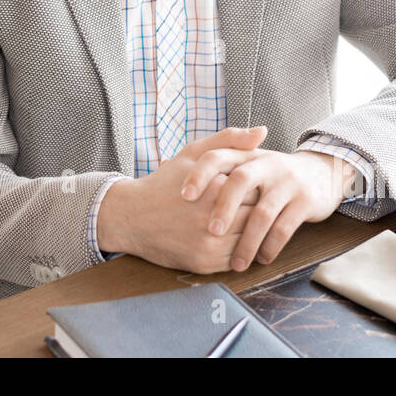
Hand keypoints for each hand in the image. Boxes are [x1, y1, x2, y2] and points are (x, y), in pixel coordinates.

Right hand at [97, 126, 270, 273]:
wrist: (132, 217)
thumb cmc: (165, 182)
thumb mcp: (193, 154)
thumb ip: (229, 139)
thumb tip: (263, 131)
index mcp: (215, 187)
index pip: (257, 189)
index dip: (257, 187)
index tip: (251, 187)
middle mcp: (213, 218)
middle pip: (257, 215)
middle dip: (257, 210)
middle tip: (252, 206)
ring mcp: (209, 244)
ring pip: (251, 240)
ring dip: (252, 233)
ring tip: (244, 223)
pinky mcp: (204, 264)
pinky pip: (238, 260)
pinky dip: (240, 251)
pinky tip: (232, 239)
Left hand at [182, 149, 354, 270]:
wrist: (320, 173)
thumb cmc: (270, 173)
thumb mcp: (245, 160)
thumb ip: (210, 162)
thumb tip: (166, 163)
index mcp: (245, 155)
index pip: (217, 156)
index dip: (200, 174)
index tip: (183, 196)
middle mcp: (266, 164)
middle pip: (240, 180)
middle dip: (224, 207)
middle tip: (211, 232)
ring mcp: (287, 182)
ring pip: (263, 212)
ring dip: (248, 240)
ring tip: (237, 263)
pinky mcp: (305, 200)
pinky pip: (285, 227)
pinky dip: (271, 246)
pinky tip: (261, 259)